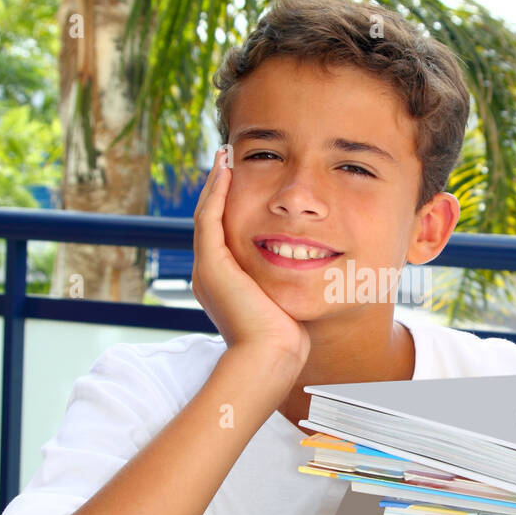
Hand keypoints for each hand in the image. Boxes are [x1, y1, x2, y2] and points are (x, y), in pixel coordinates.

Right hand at [191, 148, 310, 365]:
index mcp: (223, 283)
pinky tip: (226, 170)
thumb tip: (308, 272)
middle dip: (218, 189)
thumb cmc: (285, 338)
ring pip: (206, 215)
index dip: (229, 206)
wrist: (270, 357)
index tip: (241, 181)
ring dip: (215, 183)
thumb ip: (286, 285)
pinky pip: (210, 218)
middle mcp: (208, 274)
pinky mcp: (210, 265)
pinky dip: (216, 192)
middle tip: (226, 159)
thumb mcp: (284, 302)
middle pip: (210, 220)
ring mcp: (206, 269)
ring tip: (223, 157)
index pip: (222, 235)